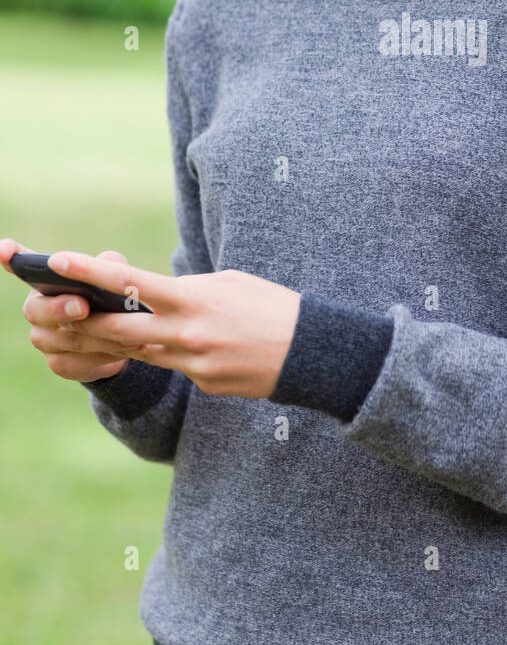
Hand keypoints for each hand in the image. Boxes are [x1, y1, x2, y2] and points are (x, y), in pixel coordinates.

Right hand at [0, 238, 135, 382]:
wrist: (122, 338)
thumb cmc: (112, 294)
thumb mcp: (116, 274)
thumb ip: (110, 265)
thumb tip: (107, 264)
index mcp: (46, 280)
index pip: (22, 265)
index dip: (10, 257)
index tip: (5, 250)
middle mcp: (36, 309)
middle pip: (37, 310)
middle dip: (60, 308)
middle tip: (83, 305)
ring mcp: (44, 339)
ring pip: (61, 340)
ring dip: (92, 335)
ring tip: (119, 329)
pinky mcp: (59, 364)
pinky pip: (75, 363)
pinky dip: (98, 357)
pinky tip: (119, 352)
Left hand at [25, 249, 300, 399]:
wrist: (310, 352)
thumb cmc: (271, 305)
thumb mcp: (229, 283)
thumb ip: (189, 290)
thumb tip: (159, 299)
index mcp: (194, 300)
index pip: (131, 284)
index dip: (90, 273)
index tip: (59, 261)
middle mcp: (188, 335)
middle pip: (119, 331)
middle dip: (84, 321)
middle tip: (58, 310)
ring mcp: (194, 364)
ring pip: (140, 352)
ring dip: (114, 342)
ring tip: (92, 328)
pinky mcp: (204, 384)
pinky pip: (174, 367)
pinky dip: (169, 354)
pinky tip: (183, 344)